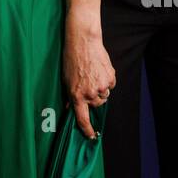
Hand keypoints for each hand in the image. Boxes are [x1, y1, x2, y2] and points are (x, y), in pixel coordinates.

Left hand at [62, 12, 115, 139]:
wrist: (83, 41)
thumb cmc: (71, 58)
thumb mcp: (66, 79)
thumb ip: (70, 95)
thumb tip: (71, 108)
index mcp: (77, 95)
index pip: (82, 118)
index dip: (87, 130)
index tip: (92, 136)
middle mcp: (90, 93)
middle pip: (96, 105)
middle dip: (93, 98)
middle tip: (88, 84)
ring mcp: (102, 86)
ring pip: (105, 95)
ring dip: (100, 89)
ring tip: (93, 74)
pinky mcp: (111, 78)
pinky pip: (111, 85)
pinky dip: (107, 80)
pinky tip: (100, 70)